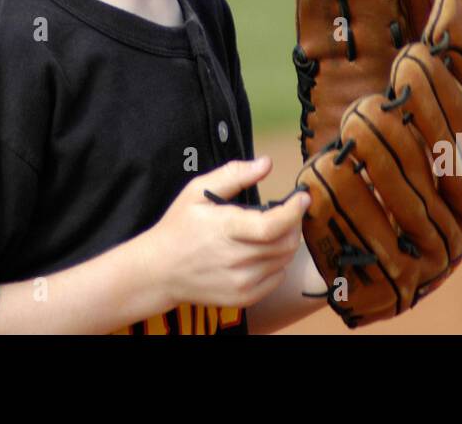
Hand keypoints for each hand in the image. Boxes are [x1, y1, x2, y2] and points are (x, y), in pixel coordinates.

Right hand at [137, 157, 310, 309]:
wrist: (159, 271)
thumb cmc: (178, 227)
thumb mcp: (197, 192)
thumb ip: (233, 174)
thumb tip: (266, 163)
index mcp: (225, 230)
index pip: (274, 225)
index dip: (294, 211)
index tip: (303, 197)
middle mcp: (236, 260)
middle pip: (286, 243)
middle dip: (294, 223)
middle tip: (287, 212)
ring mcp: (241, 282)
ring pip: (284, 260)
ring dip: (286, 242)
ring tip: (272, 230)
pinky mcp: (244, 298)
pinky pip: (277, 278)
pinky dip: (278, 262)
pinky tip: (262, 251)